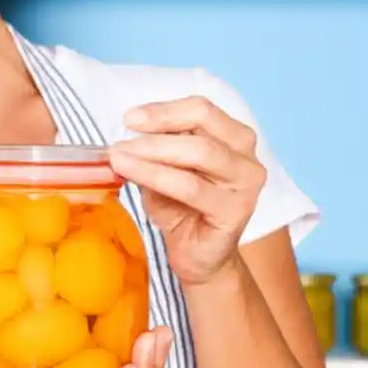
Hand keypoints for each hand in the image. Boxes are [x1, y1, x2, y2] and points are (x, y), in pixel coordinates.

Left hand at [109, 96, 266, 284]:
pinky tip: (130, 173)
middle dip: (157, 127)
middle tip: (122, 139)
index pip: (202, 109)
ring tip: (120, 156)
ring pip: (199, 152)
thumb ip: (156, 149)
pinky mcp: (235, 211)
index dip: (164, 110)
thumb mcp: (165, 170)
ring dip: (153, 151)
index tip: (131, 118)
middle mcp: (247, 157)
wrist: (199, 258)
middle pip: (203, 123)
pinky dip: (156, 175)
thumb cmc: (183, 210)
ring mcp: (245, 185)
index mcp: (234, 138)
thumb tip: (127, 134)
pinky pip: (191, 186)